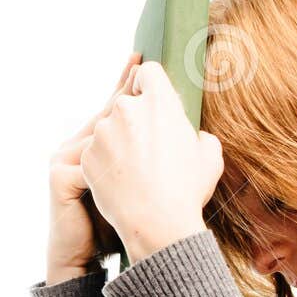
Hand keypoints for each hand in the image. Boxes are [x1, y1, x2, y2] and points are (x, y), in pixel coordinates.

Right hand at [46, 53, 139, 284]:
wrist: (87, 258)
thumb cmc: (115, 222)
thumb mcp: (141, 185)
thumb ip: (156, 161)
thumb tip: (199, 137)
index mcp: (96, 142)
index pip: (114, 103)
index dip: (127, 80)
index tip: (140, 55)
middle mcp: (77, 143)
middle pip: (108, 112)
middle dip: (131, 99)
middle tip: (146, 69)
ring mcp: (65, 157)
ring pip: (103, 134)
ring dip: (127, 141)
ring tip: (153, 139)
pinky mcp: (59, 176)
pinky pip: (92, 162)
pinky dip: (116, 171)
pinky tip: (135, 178)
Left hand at [81, 60, 222, 262]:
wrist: (157, 224)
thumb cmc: (187, 190)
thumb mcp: (209, 158)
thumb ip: (200, 137)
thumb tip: (195, 137)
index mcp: (159, 102)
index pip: (149, 72)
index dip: (151, 83)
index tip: (151, 97)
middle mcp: (127, 110)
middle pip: (127, 102)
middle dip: (135, 119)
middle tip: (147, 146)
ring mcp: (103, 132)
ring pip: (110, 128)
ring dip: (119, 142)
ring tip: (135, 171)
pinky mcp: (87, 155)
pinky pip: (96, 152)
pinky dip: (106, 163)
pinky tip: (121, 182)